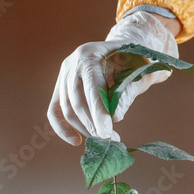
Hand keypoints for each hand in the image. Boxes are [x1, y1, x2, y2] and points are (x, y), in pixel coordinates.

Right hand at [47, 11, 178, 144]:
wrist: (124, 52)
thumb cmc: (134, 62)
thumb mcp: (138, 72)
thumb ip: (127, 92)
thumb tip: (115, 117)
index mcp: (90, 54)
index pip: (92, 87)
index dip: (98, 112)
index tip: (107, 134)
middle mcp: (71, 64)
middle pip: (76, 102)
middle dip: (93, 125)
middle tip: (112, 140)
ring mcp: (63, 76)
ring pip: (67, 110)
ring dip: (85, 129)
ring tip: (105, 140)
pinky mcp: (60, 88)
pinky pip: (55, 111)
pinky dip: (62, 128)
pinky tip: (76, 141)